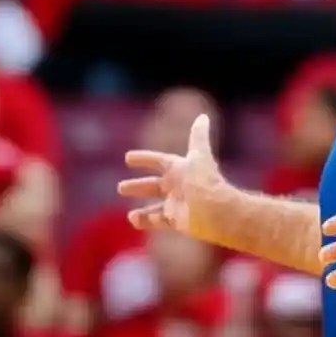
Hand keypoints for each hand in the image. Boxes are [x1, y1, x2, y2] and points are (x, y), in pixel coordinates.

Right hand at [118, 114, 230, 234]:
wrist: (215, 210)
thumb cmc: (204, 180)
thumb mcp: (199, 155)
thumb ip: (198, 136)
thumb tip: (203, 116)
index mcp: (180, 168)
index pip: (158, 161)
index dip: (144, 159)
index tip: (128, 158)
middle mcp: (178, 186)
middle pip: (153, 185)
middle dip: (138, 186)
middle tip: (120, 188)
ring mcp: (177, 205)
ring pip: (154, 206)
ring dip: (142, 209)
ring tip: (129, 213)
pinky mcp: (177, 221)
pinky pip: (158, 221)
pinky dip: (146, 221)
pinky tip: (133, 219)